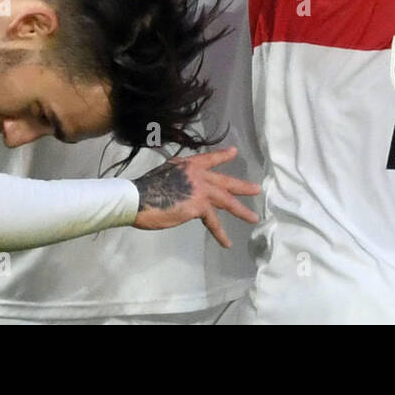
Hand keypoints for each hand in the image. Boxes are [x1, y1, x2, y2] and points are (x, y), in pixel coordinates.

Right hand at [132, 147, 260, 248]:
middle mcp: (197, 174)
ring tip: (253, 218)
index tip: (235, 152)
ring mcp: (200, 189)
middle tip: (257, 189)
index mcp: (187, 164)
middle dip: (242, 186)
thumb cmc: (145, 189)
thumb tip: (187, 189)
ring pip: (226, 200)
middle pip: (224, 181)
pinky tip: (227, 242)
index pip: (209, 159)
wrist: (137, 198)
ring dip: (241, 210)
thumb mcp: (165, 173)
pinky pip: (213, 222)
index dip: (222, 156)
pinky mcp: (198, 206)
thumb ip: (179, 178)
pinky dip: (220, 233)